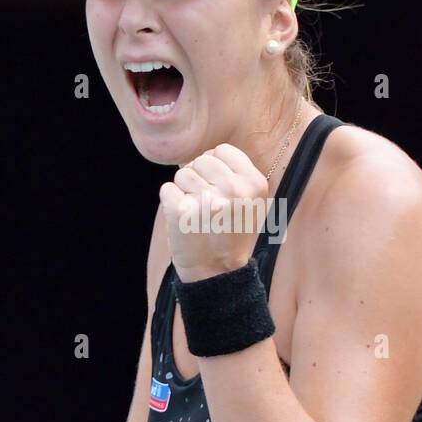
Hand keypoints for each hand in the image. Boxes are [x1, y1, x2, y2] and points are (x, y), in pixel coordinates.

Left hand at [159, 143, 268, 282]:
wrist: (217, 271)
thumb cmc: (230, 231)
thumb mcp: (249, 201)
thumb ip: (235, 173)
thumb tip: (208, 153)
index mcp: (254, 183)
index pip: (222, 150)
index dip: (214, 165)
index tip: (217, 186)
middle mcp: (234, 190)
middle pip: (201, 159)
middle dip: (198, 177)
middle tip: (206, 203)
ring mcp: (207, 201)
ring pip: (182, 174)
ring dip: (184, 190)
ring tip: (197, 212)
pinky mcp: (182, 213)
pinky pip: (167, 189)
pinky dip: (171, 202)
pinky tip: (184, 218)